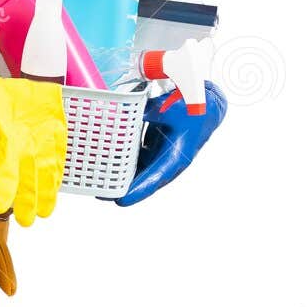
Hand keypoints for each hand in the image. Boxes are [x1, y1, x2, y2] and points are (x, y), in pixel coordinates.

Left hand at [0, 75, 67, 226]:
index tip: (1, 207)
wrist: (30, 73)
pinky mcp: (58, 134)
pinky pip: (59, 159)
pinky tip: (56, 188)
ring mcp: (47, 140)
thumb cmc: (0, 93)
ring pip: (48, 174)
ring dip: (47, 195)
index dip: (5, 192)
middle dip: (28, 203)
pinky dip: (58, 176)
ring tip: (44, 213)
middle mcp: (30, 143)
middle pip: (30, 180)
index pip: (7, 173)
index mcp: (9, 139)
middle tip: (26, 221)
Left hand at [109, 80, 227, 205]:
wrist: (206, 106)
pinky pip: (138, 158)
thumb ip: (149, 112)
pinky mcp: (156, 147)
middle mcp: (168, 161)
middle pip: (143, 179)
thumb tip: (126, 112)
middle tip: (101, 195)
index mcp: (176, 157)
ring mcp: (161, 155)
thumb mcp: (171, 110)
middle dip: (123, 188)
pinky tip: (109, 161)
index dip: (137, 190)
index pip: (154, 178)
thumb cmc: (193, 110)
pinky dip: (125, 160)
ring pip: (140, 170)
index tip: (120, 201)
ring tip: (101, 182)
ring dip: (122, 176)